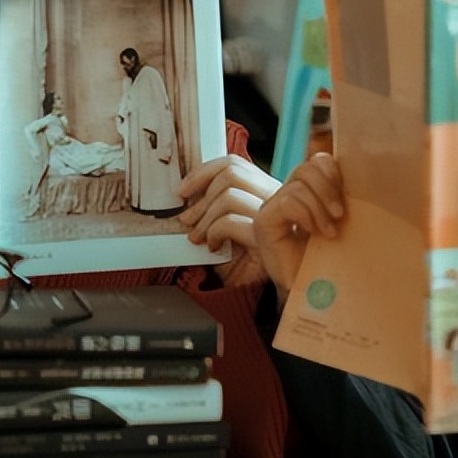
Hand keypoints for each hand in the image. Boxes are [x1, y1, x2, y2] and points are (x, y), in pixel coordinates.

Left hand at [177, 155, 280, 289]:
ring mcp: (274, 216)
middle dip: (200, 194)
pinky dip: (213, 232)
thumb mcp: (222, 224)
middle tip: (186, 218)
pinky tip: (212, 247)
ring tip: (197, 236)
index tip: (183, 190)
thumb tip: (186, 190)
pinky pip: (230, 221)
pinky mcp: (267, 237)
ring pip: (230, 195)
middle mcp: (274, 198)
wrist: (254, 294)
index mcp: (264, 190)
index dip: (203, 172)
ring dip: (204, 217)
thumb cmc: (239, 261)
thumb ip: (213, 203)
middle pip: (232, 173)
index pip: (235, 163)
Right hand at [251, 153, 345, 305]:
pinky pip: (287, 201)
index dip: (334, 172)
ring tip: (329, 230)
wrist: (311, 295)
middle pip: (308, 166)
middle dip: (329, 187)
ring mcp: (273, 207)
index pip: (318, 162)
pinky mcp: (264, 221)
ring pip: (298, 182)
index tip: (348, 195)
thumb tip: (362, 179)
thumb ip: (342, 201)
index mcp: (308, 193)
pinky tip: (313, 233)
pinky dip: (306, 215)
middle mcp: (287, 195)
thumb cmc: (328, 263)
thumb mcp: (340, 225)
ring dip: (319, 205)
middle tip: (340, 213)